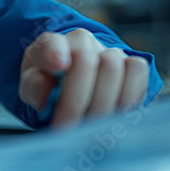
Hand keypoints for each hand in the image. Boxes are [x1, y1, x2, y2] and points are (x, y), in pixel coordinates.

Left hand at [19, 28, 149, 126]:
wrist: (74, 80)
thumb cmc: (50, 84)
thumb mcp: (31, 87)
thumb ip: (33, 86)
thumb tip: (45, 95)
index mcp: (51, 45)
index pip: (51, 45)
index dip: (54, 53)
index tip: (57, 65)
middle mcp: (83, 41)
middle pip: (85, 61)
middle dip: (76, 100)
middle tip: (68, 129)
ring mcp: (109, 51)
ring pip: (114, 68)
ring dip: (102, 103)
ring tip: (90, 128)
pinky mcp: (133, 64)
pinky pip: (138, 73)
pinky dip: (129, 96)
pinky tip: (115, 117)